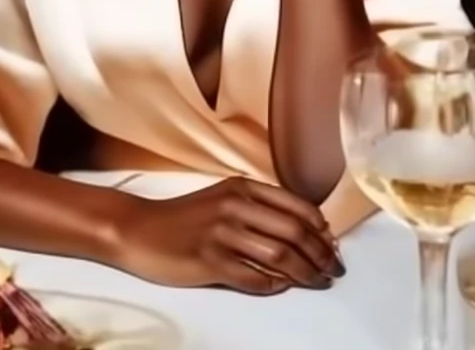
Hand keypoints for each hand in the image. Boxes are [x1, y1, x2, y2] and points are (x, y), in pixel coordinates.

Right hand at [112, 177, 344, 294]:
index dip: (321, 228)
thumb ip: (258, 207)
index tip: (332, 243)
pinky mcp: (210, 262)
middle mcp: (235, 207)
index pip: (296, 206)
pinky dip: (274, 285)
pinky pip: (253, 278)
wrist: (140, 229)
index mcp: (241, 188)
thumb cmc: (184, 217)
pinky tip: (282, 286)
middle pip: (293, 232)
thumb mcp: (223, 198)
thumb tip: (302, 228)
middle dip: (321, 253)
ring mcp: (222, 234)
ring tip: (318, 281)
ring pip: (279, 255)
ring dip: (305, 272)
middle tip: (334, 268)